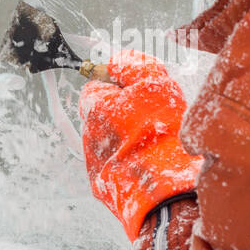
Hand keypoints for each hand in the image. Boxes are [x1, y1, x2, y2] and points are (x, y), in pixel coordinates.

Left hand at [79, 50, 203, 238]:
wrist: (162, 189)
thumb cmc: (160, 133)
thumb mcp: (155, 83)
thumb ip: (135, 64)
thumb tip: (117, 60)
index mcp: (94, 105)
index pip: (98, 84)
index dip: (121, 85)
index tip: (141, 93)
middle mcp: (87, 132)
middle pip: (102, 113)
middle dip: (123, 113)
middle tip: (152, 119)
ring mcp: (93, 161)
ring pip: (109, 140)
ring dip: (126, 138)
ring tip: (153, 145)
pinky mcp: (102, 186)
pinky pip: (115, 165)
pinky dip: (128, 162)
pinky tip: (149, 164)